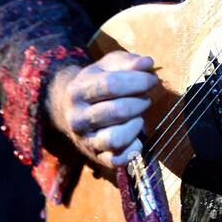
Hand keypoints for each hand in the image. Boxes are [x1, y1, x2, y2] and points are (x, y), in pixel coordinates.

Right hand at [46, 50, 158, 169]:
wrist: (70, 109)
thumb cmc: (97, 83)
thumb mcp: (107, 66)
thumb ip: (128, 62)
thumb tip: (147, 63)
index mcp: (78, 91)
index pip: (111, 85)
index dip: (137, 81)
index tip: (151, 80)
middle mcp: (78, 118)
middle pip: (117, 111)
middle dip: (140, 102)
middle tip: (145, 98)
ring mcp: (86, 140)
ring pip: (116, 138)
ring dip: (136, 125)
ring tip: (138, 117)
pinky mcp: (97, 158)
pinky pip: (118, 160)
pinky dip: (133, 149)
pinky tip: (136, 136)